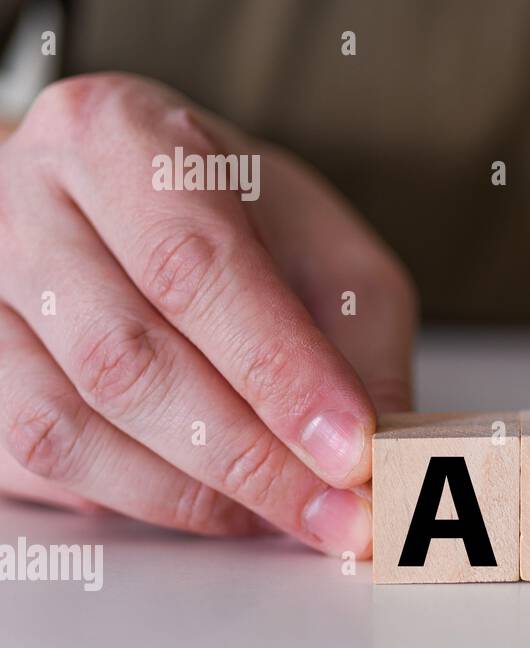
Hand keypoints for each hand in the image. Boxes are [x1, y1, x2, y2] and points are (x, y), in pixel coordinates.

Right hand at [0, 73, 417, 555]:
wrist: (128, 199)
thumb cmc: (234, 217)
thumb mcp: (325, 248)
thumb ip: (359, 345)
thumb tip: (377, 454)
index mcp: (119, 136)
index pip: (195, 266)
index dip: (279, 371)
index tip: (351, 448)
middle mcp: (26, 202)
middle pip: (126, 357)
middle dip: (248, 456)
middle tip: (334, 511)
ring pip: (65, 425)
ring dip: (190, 494)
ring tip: (282, 512)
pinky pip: (33, 463)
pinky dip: (131, 500)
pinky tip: (207, 500)